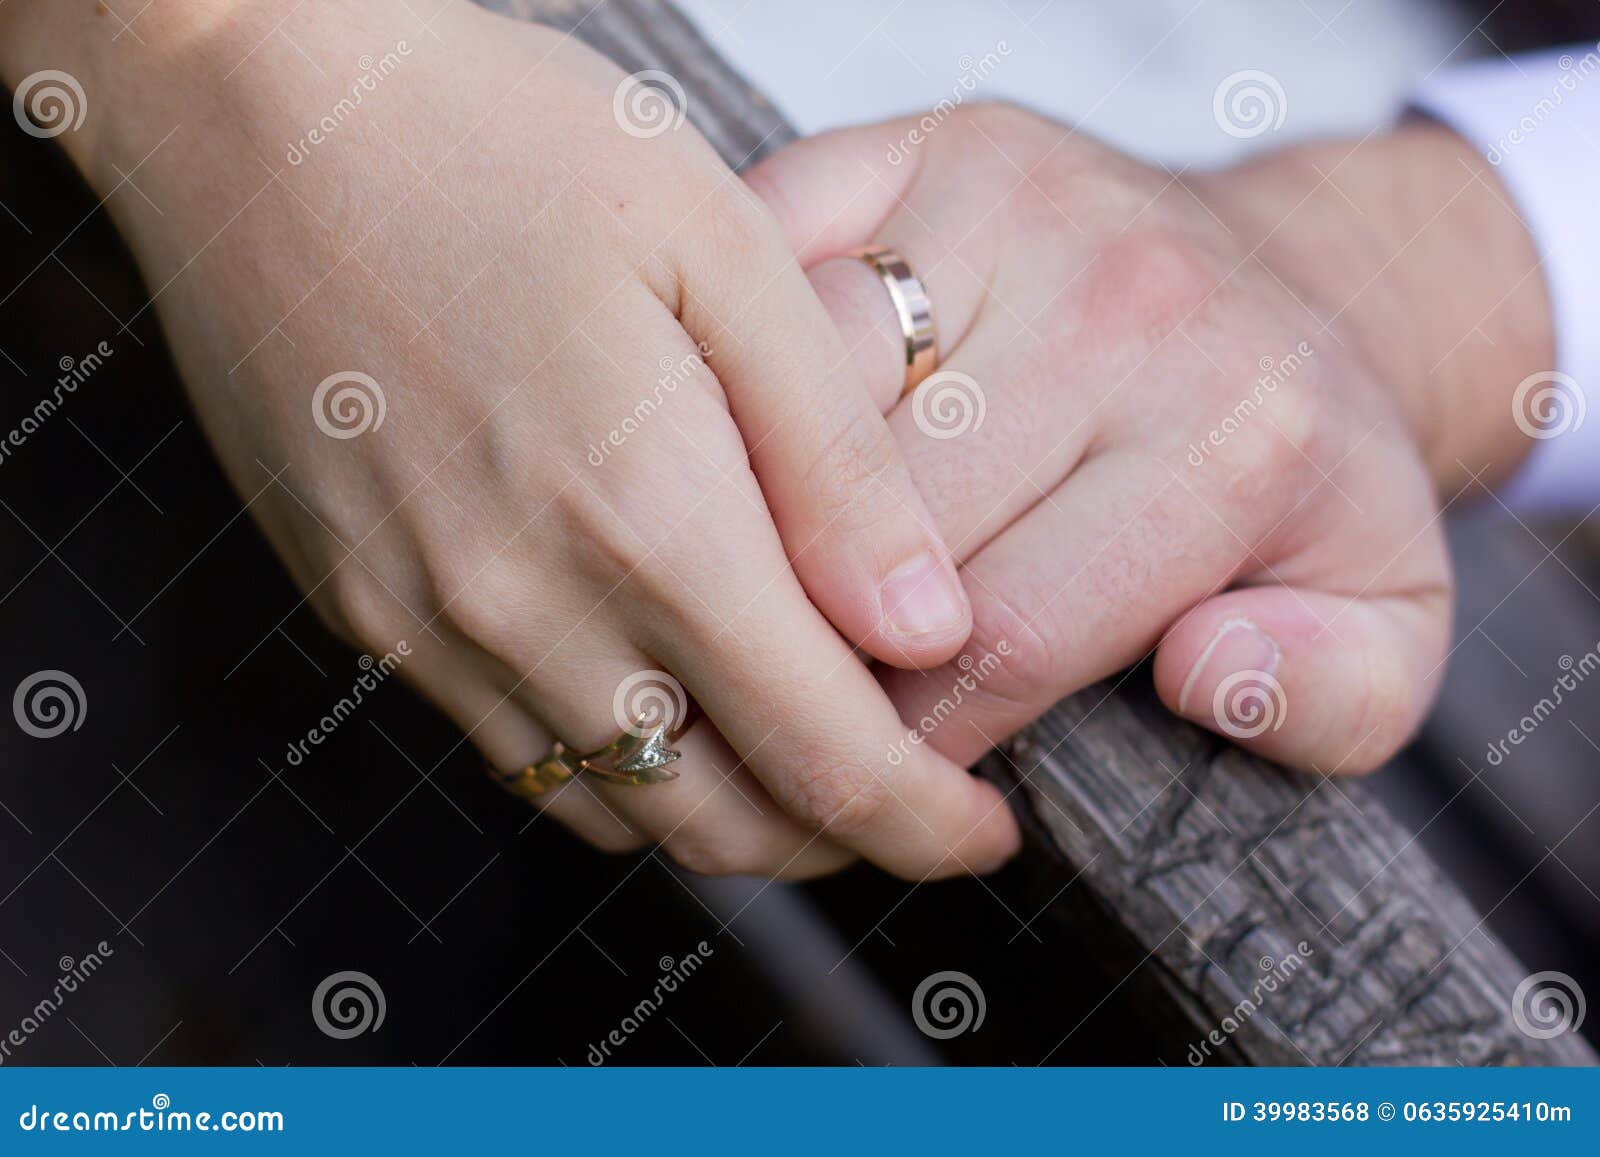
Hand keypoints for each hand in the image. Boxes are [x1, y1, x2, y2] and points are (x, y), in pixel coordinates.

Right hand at [0, 1, 1021, 877]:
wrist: (251, 109)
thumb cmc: (499, 142)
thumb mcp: (720, 251)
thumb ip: (836, 462)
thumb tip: (927, 628)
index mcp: (644, 516)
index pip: (824, 755)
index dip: (925, 822)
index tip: (985, 834)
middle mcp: (526, 607)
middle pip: (721, 823)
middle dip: (839, 837)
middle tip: (908, 795)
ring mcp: (427, 624)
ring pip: (613, 810)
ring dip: (730, 814)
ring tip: (801, 748)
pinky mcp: (362, 610)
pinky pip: (514, 752)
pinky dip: (615, 768)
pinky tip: (664, 692)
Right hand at [747, 104, 1549, 773]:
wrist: (1294, 283)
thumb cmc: (1303, 480)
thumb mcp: (1388, 622)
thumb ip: (1335, 695)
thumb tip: (1203, 670)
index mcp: (1236, 437)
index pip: (1006, 631)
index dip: (912, 732)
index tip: (878, 767)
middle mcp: (1121, 301)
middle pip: (883, 521)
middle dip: (820, 633)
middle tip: (796, 687)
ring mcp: (1009, 203)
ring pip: (797, 392)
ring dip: (752, 500)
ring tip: (757, 574)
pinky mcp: (919, 143)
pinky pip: (765, 262)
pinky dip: (727, 357)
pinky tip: (739, 439)